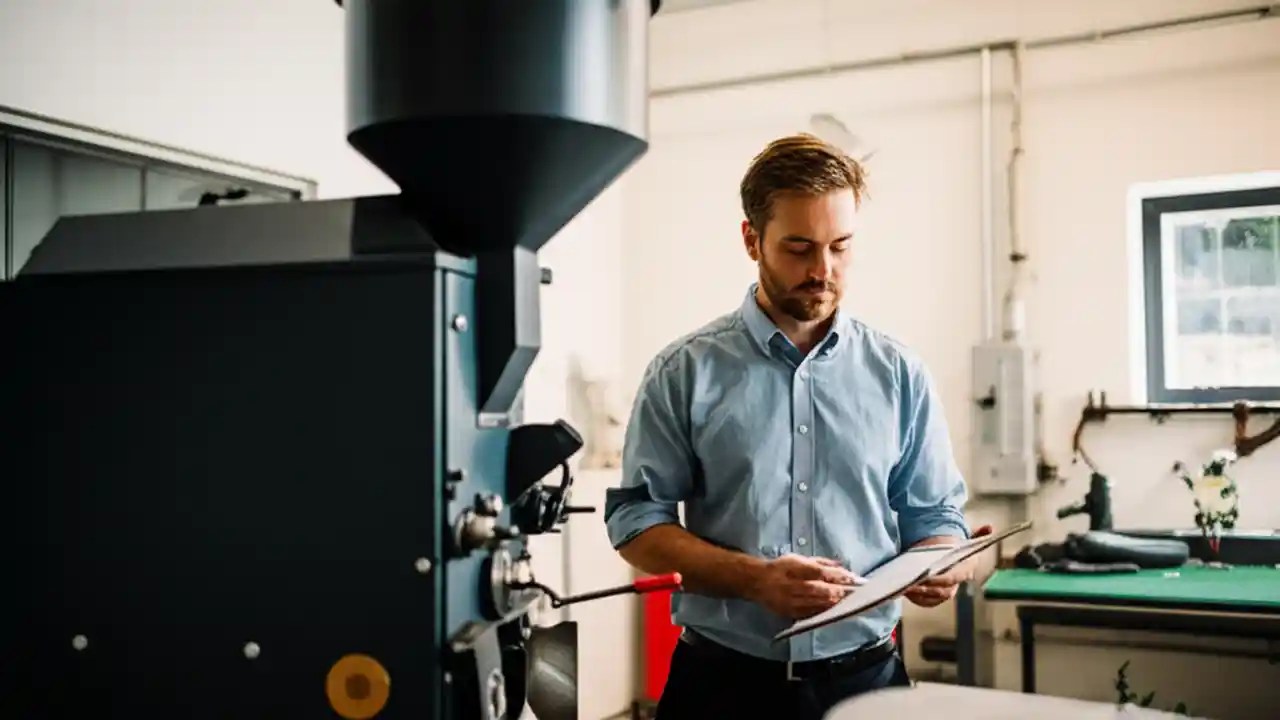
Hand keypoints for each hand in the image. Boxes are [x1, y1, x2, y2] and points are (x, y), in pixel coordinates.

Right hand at [749, 554, 863, 619]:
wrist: (756, 582)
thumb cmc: (780, 568)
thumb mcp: (797, 558)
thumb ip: (819, 562)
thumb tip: (840, 565)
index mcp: (792, 567)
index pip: (817, 572)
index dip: (835, 575)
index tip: (850, 577)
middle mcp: (789, 584)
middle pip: (816, 589)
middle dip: (835, 591)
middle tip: (849, 592)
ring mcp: (788, 600)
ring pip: (813, 603)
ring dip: (830, 603)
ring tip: (843, 601)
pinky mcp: (787, 612)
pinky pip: (807, 613)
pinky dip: (821, 611)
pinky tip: (830, 610)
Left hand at [904, 524, 992, 607]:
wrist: (947, 558)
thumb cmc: (954, 549)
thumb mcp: (964, 540)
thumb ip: (977, 534)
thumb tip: (990, 527)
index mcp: (964, 571)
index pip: (952, 578)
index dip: (939, 579)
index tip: (926, 575)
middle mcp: (956, 584)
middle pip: (942, 591)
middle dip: (927, 589)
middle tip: (912, 584)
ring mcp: (945, 592)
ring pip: (934, 598)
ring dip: (920, 595)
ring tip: (906, 588)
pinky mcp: (935, 597)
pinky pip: (927, 602)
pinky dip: (917, 599)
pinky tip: (907, 593)